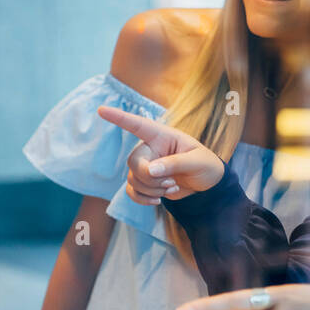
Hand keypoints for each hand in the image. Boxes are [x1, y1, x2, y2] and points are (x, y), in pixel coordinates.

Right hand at [96, 106, 224, 203]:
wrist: (207, 184)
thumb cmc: (206, 165)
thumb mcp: (197, 161)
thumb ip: (175, 163)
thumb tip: (151, 170)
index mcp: (163, 136)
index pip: (138, 125)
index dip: (119, 117)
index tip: (101, 110)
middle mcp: (151, 148)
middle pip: (133, 161)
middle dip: (150, 178)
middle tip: (172, 182)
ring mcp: (146, 165)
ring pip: (133, 179)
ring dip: (152, 189)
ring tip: (173, 186)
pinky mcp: (145, 182)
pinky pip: (131, 191)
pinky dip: (143, 199)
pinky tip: (159, 200)